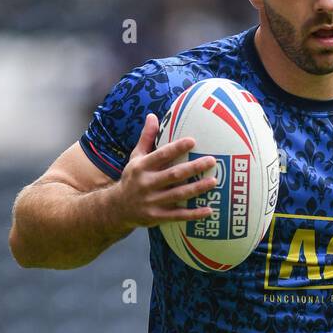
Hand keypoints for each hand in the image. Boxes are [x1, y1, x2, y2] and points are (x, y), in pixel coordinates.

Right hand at [110, 113, 218, 227]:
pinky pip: (178, 216)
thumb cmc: (132, 179)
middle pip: (173, 175)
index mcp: (141, 167)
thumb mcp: (135, 158)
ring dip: (197, 188)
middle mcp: (146, 184)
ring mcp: (151, 202)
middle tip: (212, 160)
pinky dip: (194, 214)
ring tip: (214, 181)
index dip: (177, 148)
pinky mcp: (157, 217)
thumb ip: (146, 138)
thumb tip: (152, 116)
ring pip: (178, 194)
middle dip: (193, 167)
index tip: (193, 141)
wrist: (117, 208)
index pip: (161, 155)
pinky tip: (209, 210)